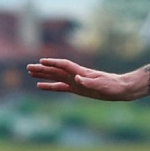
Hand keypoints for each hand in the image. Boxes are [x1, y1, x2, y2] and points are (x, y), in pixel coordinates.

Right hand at [27, 57, 144, 100]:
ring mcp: (76, 81)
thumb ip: (89, 82)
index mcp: (82, 73)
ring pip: (55, 77)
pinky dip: (50, 86)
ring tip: (30, 73)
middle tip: (28, 67)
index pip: (64, 66)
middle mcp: (76, 75)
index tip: (41, 61)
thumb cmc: (113, 86)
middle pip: (56, 70)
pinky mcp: (77, 89)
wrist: (121, 89)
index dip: (53, 63)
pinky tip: (40, 86)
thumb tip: (77, 78)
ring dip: (43, 75)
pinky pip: (60, 87)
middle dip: (43, 69)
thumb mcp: (102, 85)